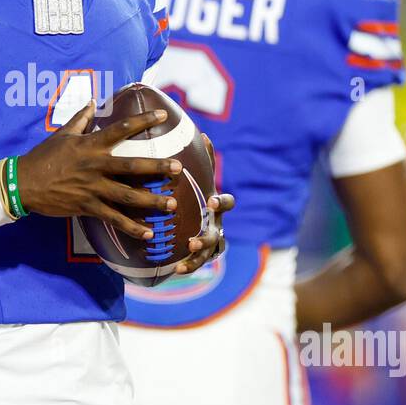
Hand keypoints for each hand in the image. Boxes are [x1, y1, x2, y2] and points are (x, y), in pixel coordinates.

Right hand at [15, 102, 180, 239]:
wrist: (23, 183)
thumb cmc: (43, 157)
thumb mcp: (61, 134)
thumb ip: (80, 118)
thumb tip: (92, 101)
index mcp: (90, 145)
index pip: (121, 129)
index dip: (143, 121)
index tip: (164, 117)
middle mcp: (95, 165)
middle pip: (132, 166)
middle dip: (157, 167)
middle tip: (178, 168)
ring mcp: (92, 188)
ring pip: (127, 195)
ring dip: (151, 200)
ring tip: (171, 204)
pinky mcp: (87, 207)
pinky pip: (113, 218)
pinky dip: (131, 227)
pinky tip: (148, 233)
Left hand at [176, 131, 232, 274]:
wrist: (189, 216)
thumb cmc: (194, 192)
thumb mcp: (197, 177)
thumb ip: (203, 160)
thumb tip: (203, 134)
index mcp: (216, 205)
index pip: (228, 203)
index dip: (222, 203)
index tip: (212, 202)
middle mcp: (216, 224)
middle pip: (218, 233)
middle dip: (207, 236)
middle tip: (194, 239)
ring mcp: (210, 241)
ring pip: (210, 251)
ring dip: (198, 255)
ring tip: (184, 258)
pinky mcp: (200, 254)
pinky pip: (198, 263)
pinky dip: (189, 266)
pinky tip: (177, 270)